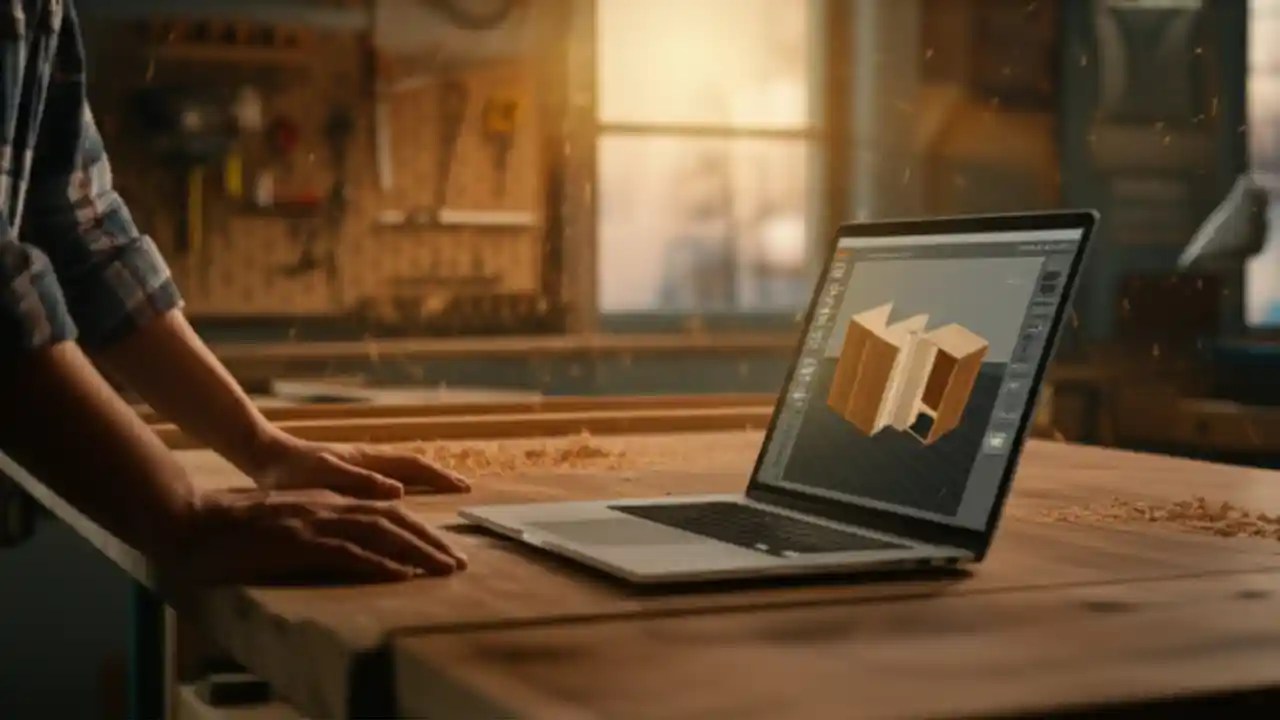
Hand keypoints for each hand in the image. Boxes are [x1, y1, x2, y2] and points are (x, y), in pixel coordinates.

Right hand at [171, 488, 467, 585]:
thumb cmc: (234, 527)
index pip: (384, 513)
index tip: (444, 550)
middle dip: (431, 542)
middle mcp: (328, 507)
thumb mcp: (287, 524)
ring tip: (444, 570)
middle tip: (460, 563)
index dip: (418, 530)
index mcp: (327, 502)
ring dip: (417, 553)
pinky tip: (401, 575)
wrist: (192, 520)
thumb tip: (346, 551)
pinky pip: (348, 553)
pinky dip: (378, 563)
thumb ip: (318, 531)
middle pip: (393, 520)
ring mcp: (315, 523)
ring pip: (380, 533)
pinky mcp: (299, 541)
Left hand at [253, 437, 470, 499]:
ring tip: (443, 488)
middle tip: (466, 489)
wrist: (262, 453)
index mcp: (366, 460)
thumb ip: (361, 482)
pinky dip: (405, 480)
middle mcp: (367, 458)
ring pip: (401, 468)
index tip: (464, 489)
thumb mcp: (323, 477)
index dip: (440, 478)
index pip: (413, 466)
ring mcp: (358, 462)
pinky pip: (387, 474)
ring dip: (425, 478)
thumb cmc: (288, 471)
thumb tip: (401, 491)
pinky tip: (403, 492)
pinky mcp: (347, 469)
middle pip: (413, 464)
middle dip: (440, 477)